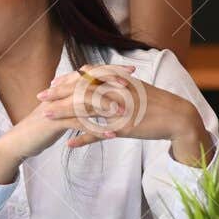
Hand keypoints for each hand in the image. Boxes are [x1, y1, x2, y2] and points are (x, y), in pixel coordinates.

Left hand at [34, 63, 208, 162]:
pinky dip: (83, 138)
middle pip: (82, 91)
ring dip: (64, 114)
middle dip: (59, 94)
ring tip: (46, 117)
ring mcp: (120, 110)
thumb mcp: (133, 87)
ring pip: (87, 110)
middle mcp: (117, 93)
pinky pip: (100, 133)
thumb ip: (113, 82)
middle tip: (40, 97)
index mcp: (118, 82)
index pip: (87, 78)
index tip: (51, 84)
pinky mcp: (124, 127)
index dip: (67, 81)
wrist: (178, 117)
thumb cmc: (154, 102)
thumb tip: (94, 75)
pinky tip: (69, 143)